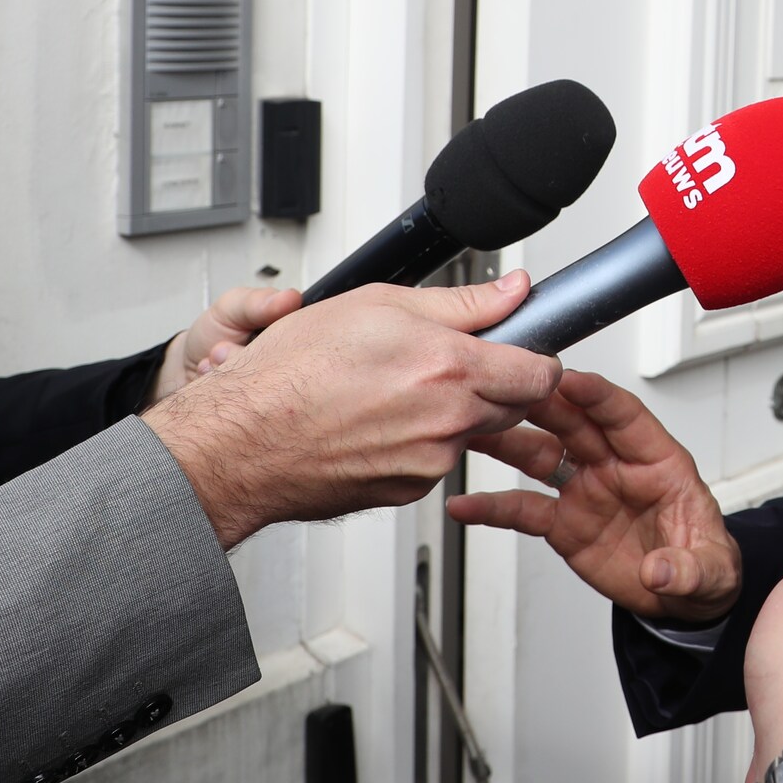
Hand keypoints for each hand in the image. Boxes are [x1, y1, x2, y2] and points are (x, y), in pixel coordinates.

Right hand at [145, 275, 561, 547]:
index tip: (520, 349)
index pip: (542, 373)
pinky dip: (417, 441)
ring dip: (449, 412)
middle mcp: (448, 422)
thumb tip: (513, 291)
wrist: (240, 443)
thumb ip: (462, 302)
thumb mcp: (378, 305)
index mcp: (450, 369)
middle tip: (444, 362)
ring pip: (469, 432)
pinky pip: (433, 460)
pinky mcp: (407, 491)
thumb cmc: (290, 374)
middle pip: (512, 404)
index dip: (534, 357)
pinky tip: (375, 421)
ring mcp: (430, 462)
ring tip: (392, 390)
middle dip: (493, 382)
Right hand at [447, 369, 743, 623]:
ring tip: (469, 431)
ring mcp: (585, 490)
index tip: (569, 379)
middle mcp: (615, 466)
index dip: (597, 396)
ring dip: (505, 441)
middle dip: (540, 403)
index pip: (625, 416)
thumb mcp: (710, 572)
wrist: (684, 599)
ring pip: (540, 454)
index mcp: (657, 461)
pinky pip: (523, 509)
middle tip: (506, 388)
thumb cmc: (703, 563)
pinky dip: (492, 507)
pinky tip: (464, 505)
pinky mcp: (563, 523)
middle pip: (573, 423)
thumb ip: (689, 568)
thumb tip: (662, 571)